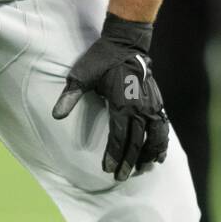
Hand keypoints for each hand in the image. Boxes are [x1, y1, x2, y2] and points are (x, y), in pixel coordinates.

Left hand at [52, 15, 168, 180]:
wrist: (127, 43)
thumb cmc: (101, 59)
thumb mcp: (81, 75)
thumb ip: (70, 97)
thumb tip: (57, 116)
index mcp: (122, 103)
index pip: (119, 137)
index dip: (114, 155)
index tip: (107, 169)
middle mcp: (140, 107)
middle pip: (137, 142)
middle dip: (129, 162)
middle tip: (121, 178)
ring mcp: (152, 105)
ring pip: (155, 138)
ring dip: (149, 155)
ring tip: (142, 169)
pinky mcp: (158, 102)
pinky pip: (164, 127)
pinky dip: (162, 143)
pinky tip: (159, 155)